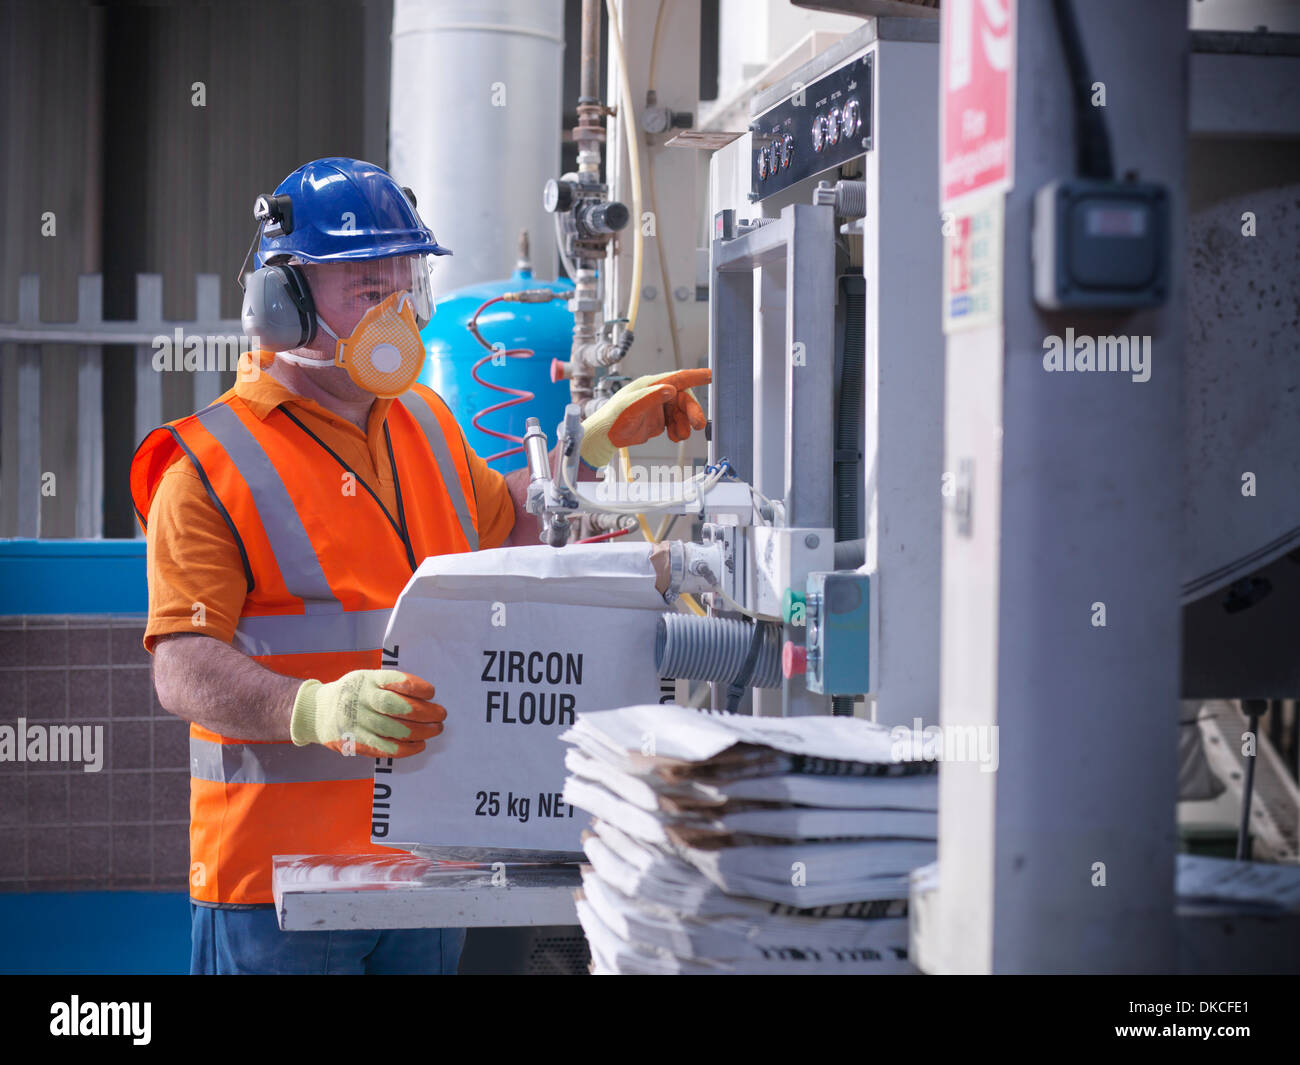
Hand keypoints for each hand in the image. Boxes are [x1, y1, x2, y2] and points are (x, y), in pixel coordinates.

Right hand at [289, 669, 444, 756]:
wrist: (316, 711)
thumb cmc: (353, 693)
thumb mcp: (367, 679)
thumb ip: (391, 685)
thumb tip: (427, 698)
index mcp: (366, 680)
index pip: (395, 681)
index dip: (417, 687)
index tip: (432, 692)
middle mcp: (360, 699)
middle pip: (396, 707)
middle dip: (425, 712)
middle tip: (441, 715)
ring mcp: (355, 722)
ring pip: (393, 730)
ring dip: (420, 732)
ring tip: (435, 730)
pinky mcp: (354, 742)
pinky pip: (384, 748)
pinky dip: (405, 749)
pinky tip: (419, 745)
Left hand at [579, 368, 711, 468]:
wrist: (606, 435)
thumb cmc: (614, 417)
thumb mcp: (632, 407)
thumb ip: (651, 398)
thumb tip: (671, 389)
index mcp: (651, 385)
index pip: (678, 378)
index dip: (695, 376)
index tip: (711, 375)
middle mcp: (657, 394)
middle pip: (684, 399)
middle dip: (692, 412)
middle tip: (698, 425)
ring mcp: (659, 407)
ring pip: (682, 413)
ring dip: (684, 424)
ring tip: (678, 436)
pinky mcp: (659, 420)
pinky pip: (676, 423)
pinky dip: (678, 431)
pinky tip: (673, 437)